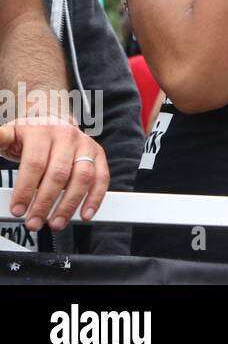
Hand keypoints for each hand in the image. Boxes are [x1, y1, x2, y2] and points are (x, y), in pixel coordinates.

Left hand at [0, 116, 109, 231]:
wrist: (52, 121)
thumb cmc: (30, 136)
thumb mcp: (10, 137)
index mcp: (41, 131)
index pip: (35, 164)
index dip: (25, 190)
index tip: (18, 210)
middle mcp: (66, 136)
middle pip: (59, 174)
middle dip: (45, 203)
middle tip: (34, 223)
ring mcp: (85, 145)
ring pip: (83, 177)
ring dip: (69, 205)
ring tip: (56, 223)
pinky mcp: (98, 154)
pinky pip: (101, 177)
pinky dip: (95, 198)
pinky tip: (84, 214)